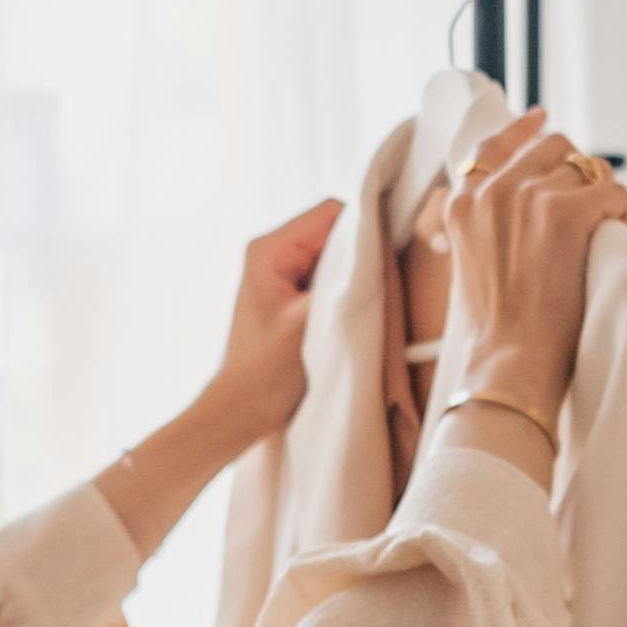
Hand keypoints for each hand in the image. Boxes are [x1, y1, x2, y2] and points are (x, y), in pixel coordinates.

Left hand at [90, 197, 346, 562]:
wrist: (240, 413)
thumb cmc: (266, 374)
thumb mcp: (312, 324)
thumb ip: (345, 282)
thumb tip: (380, 251)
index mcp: (269, 249)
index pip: (334, 213)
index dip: (366, 231)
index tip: (385, 261)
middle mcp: (272, 251)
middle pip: (337, 233)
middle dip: (361, 258)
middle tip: (376, 293)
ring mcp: (281, 272)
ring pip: (336, 257)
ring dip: (353, 279)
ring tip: (359, 310)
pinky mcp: (290, 293)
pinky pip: (329, 278)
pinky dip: (344, 293)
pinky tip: (347, 319)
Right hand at [431, 113, 623, 435]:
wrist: (506, 364)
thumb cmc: (495, 333)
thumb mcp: (471, 267)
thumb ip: (486, 228)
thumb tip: (523, 212)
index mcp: (462, 204)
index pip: (493, 144)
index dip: (524, 130)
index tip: (542, 120)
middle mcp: (491, 192)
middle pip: (552, 146)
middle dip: (579, 170)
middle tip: (597, 202)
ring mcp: (526, 199)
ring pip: (588, 167)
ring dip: (608, 193)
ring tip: (616, 224)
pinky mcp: (564, 214)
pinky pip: (613, 192)